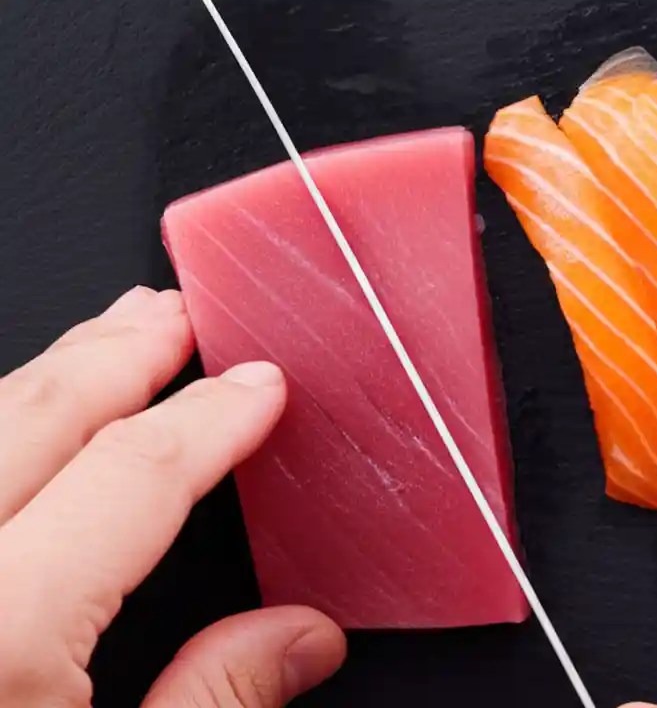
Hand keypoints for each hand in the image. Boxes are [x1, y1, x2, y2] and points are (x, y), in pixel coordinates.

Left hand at [0, 286, 345, 706]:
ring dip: (49, 376)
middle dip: (117, 352)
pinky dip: (0, 424)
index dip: (210, 419)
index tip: (259, 386)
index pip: (133, 474)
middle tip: (174, 314)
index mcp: (6, 630)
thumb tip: (301, 641)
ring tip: (106, 343)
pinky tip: (24, 427)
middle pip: (35, 416)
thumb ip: (216, 700)